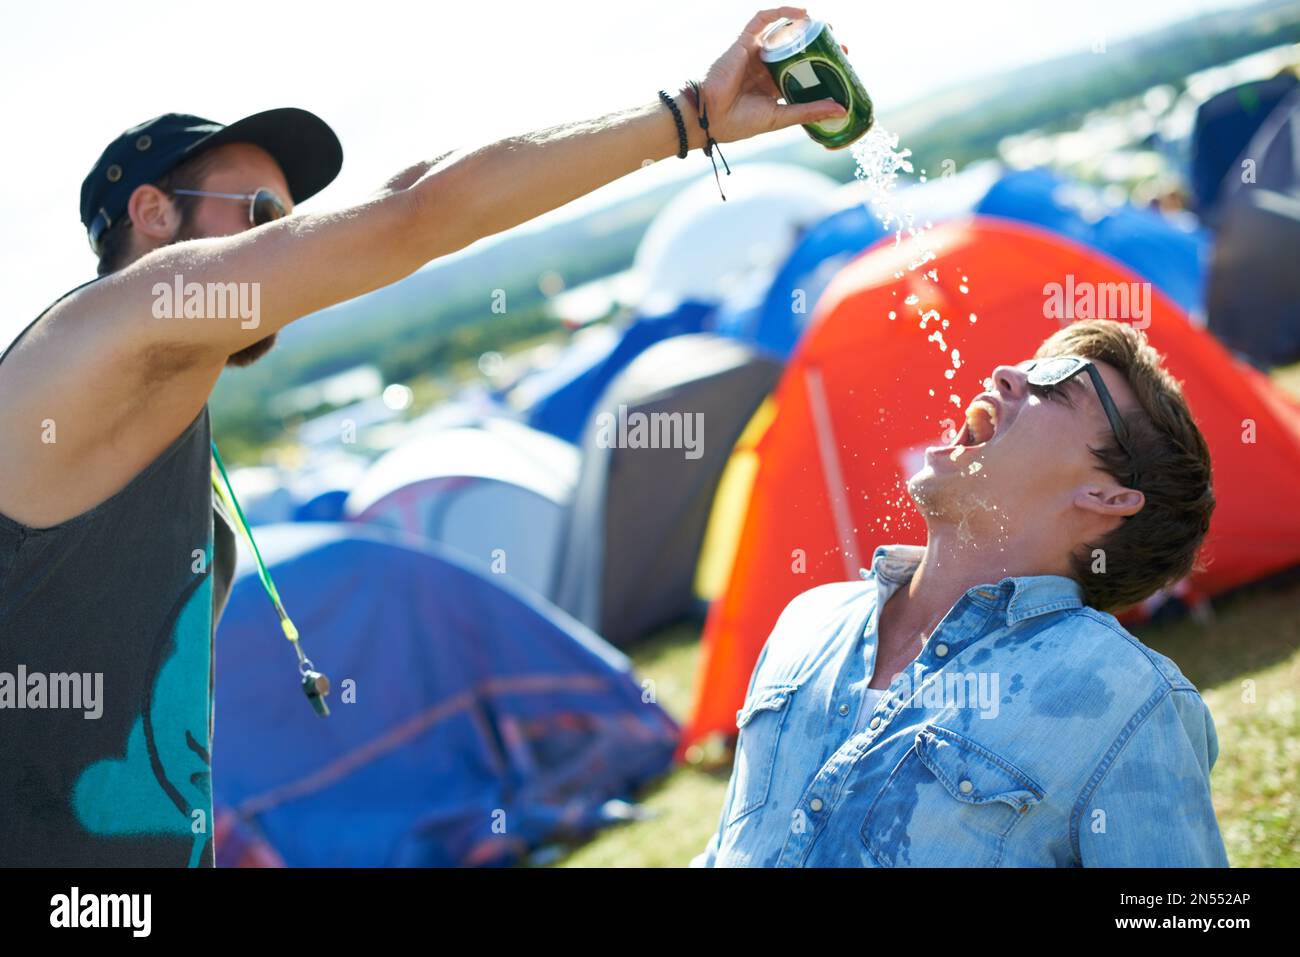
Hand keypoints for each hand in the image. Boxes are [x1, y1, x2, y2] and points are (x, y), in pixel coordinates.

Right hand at [685, 7, 848, 144]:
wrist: (710, 118)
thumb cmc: (739, 123)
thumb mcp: (781, 117)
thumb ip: (809, 111)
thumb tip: (841, 110)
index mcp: (771, 87)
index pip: (801, 72)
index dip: (821, 66)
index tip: (843, 63)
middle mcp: (764, 69)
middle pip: (795, 51)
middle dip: (817, 46)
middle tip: (838, 45)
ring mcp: (754, 54)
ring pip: (782, 34)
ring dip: (803, 27)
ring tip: (824, 27)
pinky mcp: (744, 42)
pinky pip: (763, 20)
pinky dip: (782, 12)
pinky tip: (802, 12)